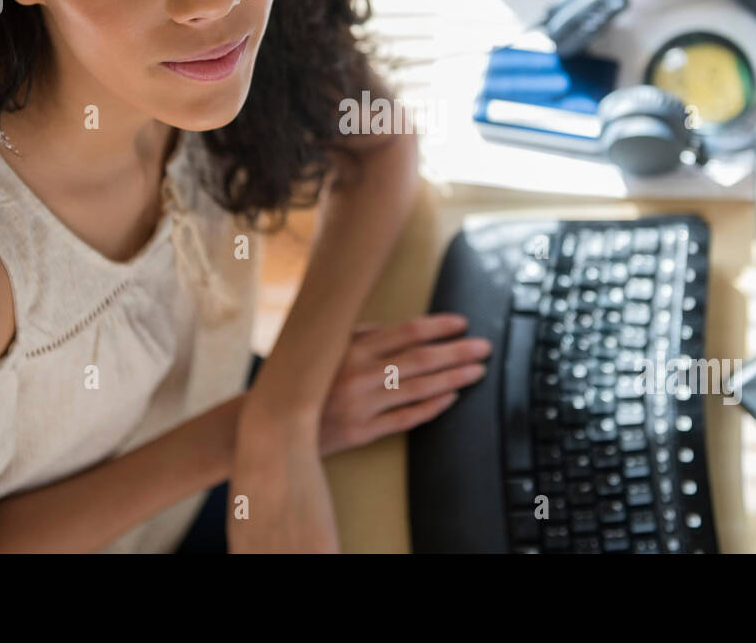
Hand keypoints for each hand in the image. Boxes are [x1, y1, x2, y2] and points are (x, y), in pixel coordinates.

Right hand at [225, 312, 489, 551]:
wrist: (271, 422)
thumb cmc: (303, 379)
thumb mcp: (326, 347)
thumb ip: (361, 335)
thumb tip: (402, 330)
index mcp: (350, 347)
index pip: (406, 332)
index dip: (438, 326)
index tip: (462, 323)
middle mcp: (359, 374)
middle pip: (420, 359)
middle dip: (457, 352)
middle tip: (484, 347)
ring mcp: (362, 404)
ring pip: (419, 389)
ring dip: (453, 379)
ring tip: (477, 371)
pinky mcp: (361, 432)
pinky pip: (405, 419)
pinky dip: (430, 408)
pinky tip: (451, 399)